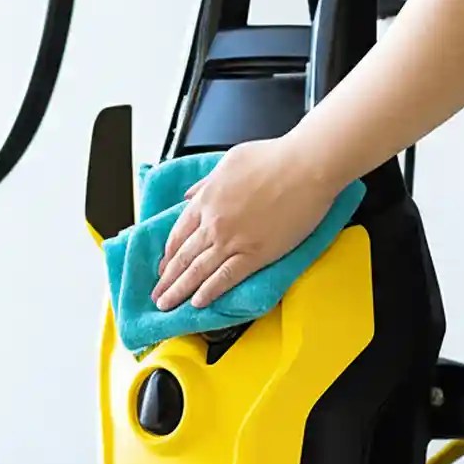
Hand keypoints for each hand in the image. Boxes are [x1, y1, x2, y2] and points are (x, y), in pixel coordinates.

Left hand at [152, 137, 341, 310]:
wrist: (305, 166)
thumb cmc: (274, 158)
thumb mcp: (229, 162)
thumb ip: (206, 182)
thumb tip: (190, 194)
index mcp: (206, 199)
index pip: (178, 234)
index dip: (168, 255)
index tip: (162, 267)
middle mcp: (213, 222)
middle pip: (182, 257)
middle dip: (167, 279)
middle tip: (157, 295)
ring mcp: (232, 240)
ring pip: (198, 271)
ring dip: (179, 291)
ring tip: (167, 305)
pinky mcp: (255, 254)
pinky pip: (225, 278)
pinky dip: (209, 292)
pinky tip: (198, 303)